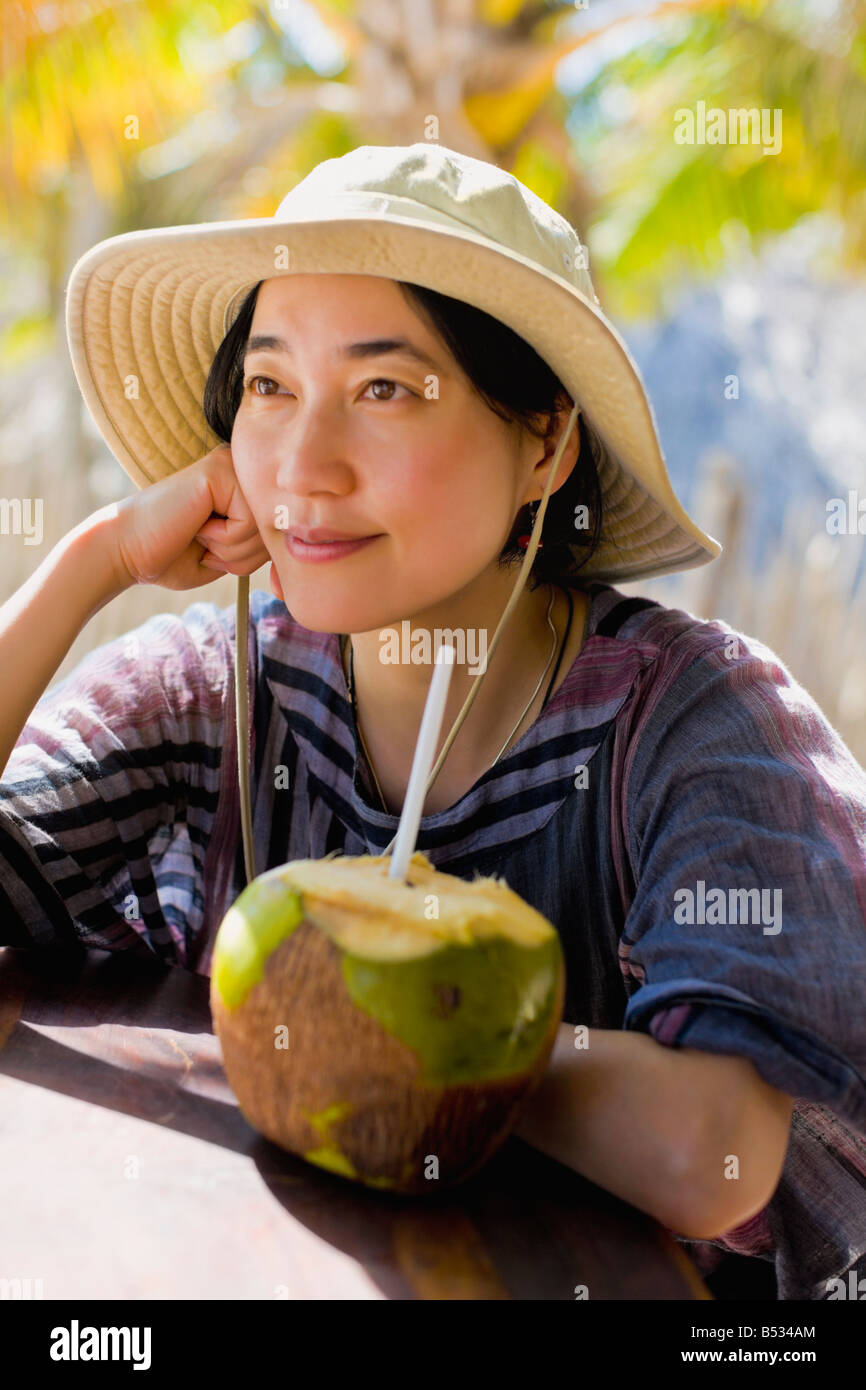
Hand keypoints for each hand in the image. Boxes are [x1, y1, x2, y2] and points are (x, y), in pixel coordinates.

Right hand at [108, 444, 269, 591]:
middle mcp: (243, 469)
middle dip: (243, 556)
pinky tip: (195, 526)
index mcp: (246, 486)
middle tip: (204, 545)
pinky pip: (248, 523)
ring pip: (265, 528)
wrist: (125, 551)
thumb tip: (302, 546)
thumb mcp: (231, 556)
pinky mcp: (220, 471)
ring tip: (198, 534)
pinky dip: (222, 539)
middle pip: (277, 530)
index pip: (280, 531)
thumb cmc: (170, 555)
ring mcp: (232, 465)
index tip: (214, 553)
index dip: (253, 558)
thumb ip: (264, 547)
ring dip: (231, 549)